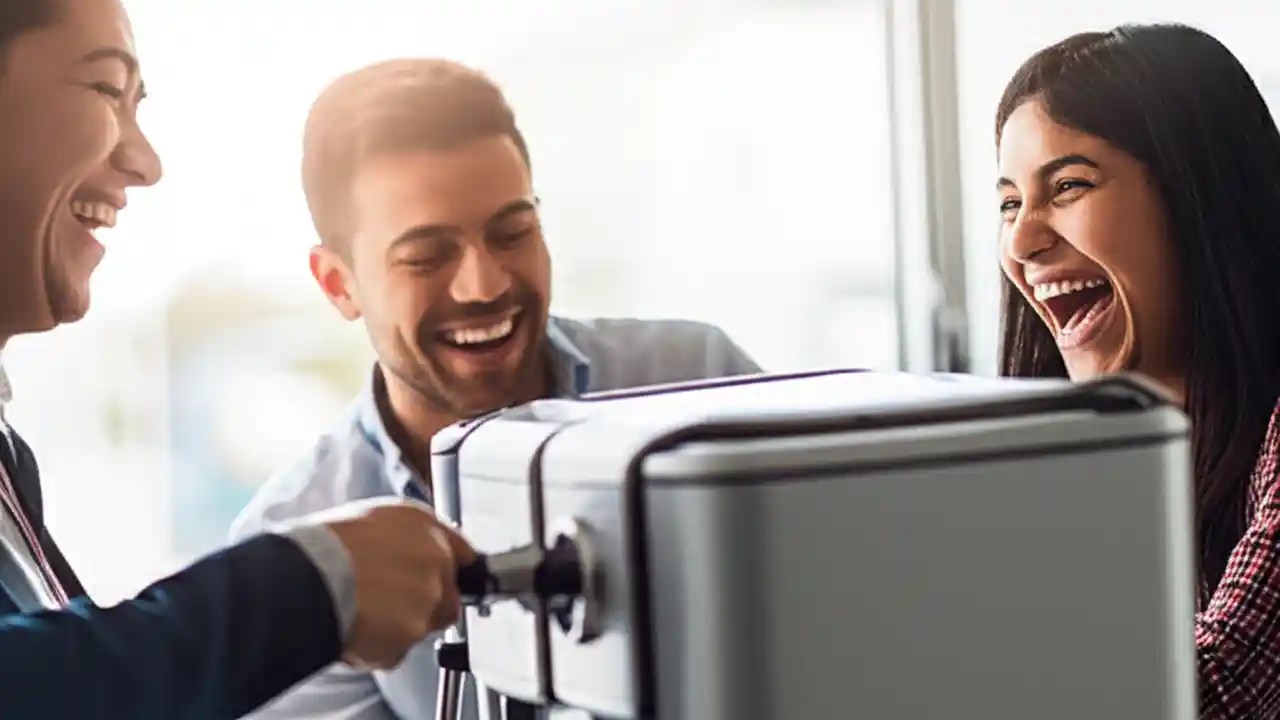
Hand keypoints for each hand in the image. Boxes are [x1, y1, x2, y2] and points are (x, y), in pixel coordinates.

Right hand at [318, 497, 474, 668]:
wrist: (309, 578)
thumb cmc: (329, 544)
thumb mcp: (376, 516)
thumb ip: (408, 535)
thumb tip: (414, 548)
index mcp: (429, 533)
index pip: (463, 557)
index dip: (447, 570)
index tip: (442, 578)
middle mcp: (435, 569)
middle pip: (448, 599)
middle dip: (426, 605)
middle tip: (389, 600)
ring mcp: (423, 608)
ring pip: (420, 627)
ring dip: (398, 625)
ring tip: (362, 610)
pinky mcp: (404, 642)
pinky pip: (394, 650)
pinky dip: (376, 646)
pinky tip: (354, 626)